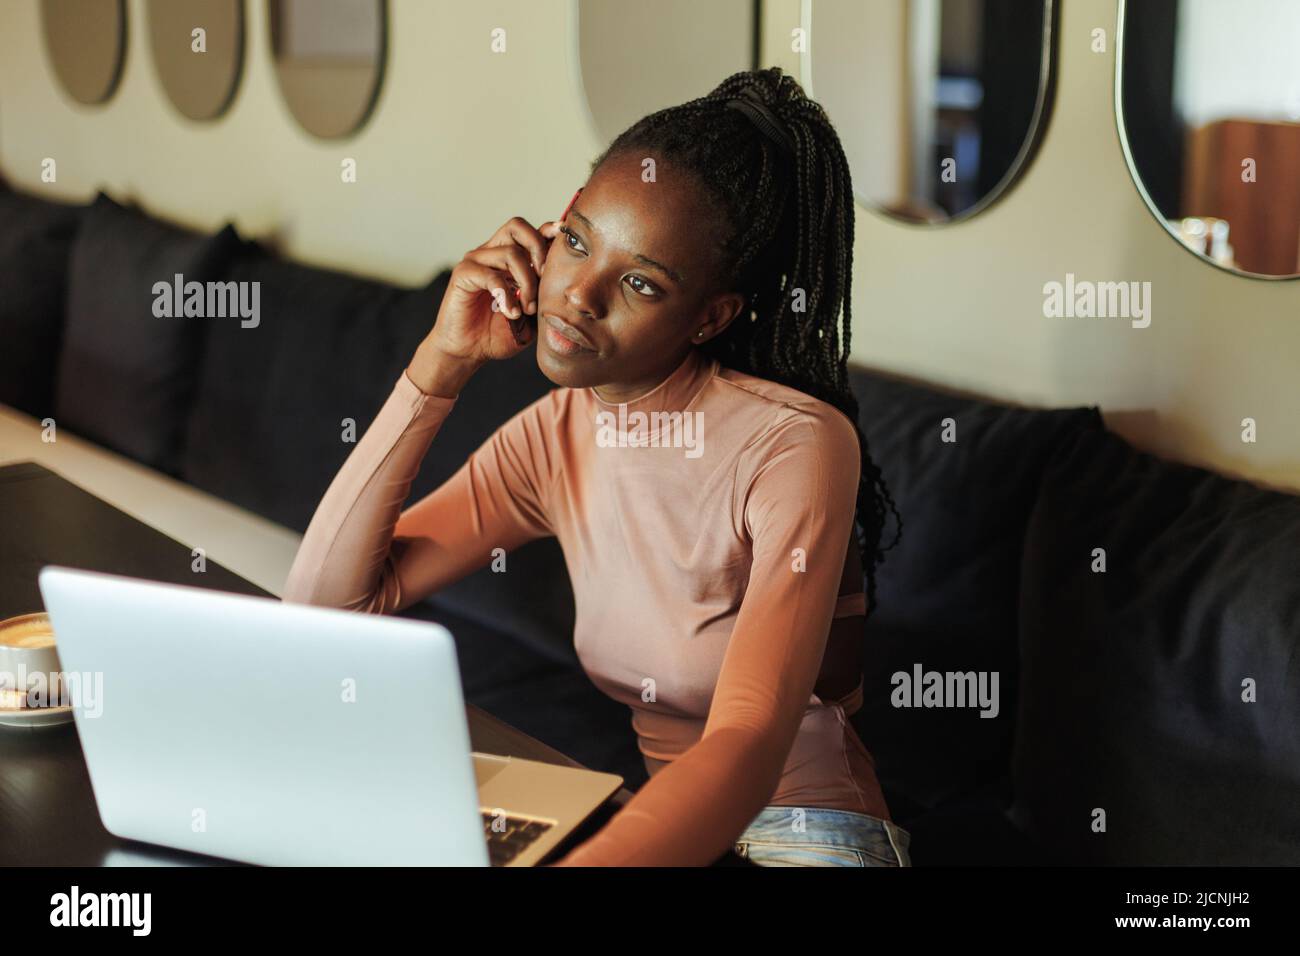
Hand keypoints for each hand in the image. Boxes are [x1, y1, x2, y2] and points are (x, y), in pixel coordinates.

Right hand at [427, 216, 562, 363]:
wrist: (469, 351)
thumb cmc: (499, 333)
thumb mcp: (532, 314)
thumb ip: (545, 294)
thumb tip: (568, 280)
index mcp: (510, 258)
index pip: (531, 232)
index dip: (549, 232)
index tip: (566, 241)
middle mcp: (492, 253)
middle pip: (517, 226)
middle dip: (539, 250)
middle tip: (545, 281)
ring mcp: (476, 261)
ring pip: (510, 253)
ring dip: (526, 282)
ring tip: (527, 309)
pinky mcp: (463, 274)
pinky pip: (491, 276)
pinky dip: (506, 295)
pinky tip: (512, 313)